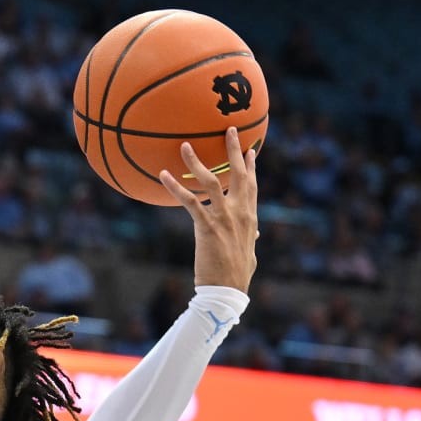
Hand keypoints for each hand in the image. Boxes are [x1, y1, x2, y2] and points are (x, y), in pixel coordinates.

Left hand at [160, 127, 259, 292]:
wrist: (227, 292)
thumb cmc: (236, 276)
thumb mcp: (248, 254)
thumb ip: (251, 240)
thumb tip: (256, 235)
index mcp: (250, 218)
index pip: (251, 185)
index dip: (250, 166)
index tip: (249, 149)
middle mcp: (240, 213)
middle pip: (238, 174)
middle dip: (233, 150)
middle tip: (230, 129)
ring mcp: (224, 218)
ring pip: (211, 181)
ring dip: (197, 162)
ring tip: (184, 146)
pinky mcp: (206, 227)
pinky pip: (189, 201)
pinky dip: (175, 187)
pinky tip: (163, 176)